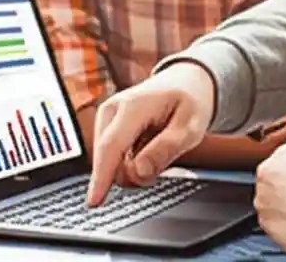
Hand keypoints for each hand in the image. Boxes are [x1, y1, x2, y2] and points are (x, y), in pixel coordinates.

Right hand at [88, 63, 215, 205]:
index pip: (112, 146)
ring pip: (111, 162)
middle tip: (163, 160)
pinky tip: (146, 146)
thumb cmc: (188, 101)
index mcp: (133, 105)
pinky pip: (114, 158)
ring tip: (157, 148)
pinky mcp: (106, 126)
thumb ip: (165, 150)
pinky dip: (130, 161)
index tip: (94, 201)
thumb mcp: (191, 127)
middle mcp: (112, 109)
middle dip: (133, 173)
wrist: (183, 83)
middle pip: (109, 159)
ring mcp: (106, 117)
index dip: (102, 176)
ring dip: (133, 168)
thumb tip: (139, 173)